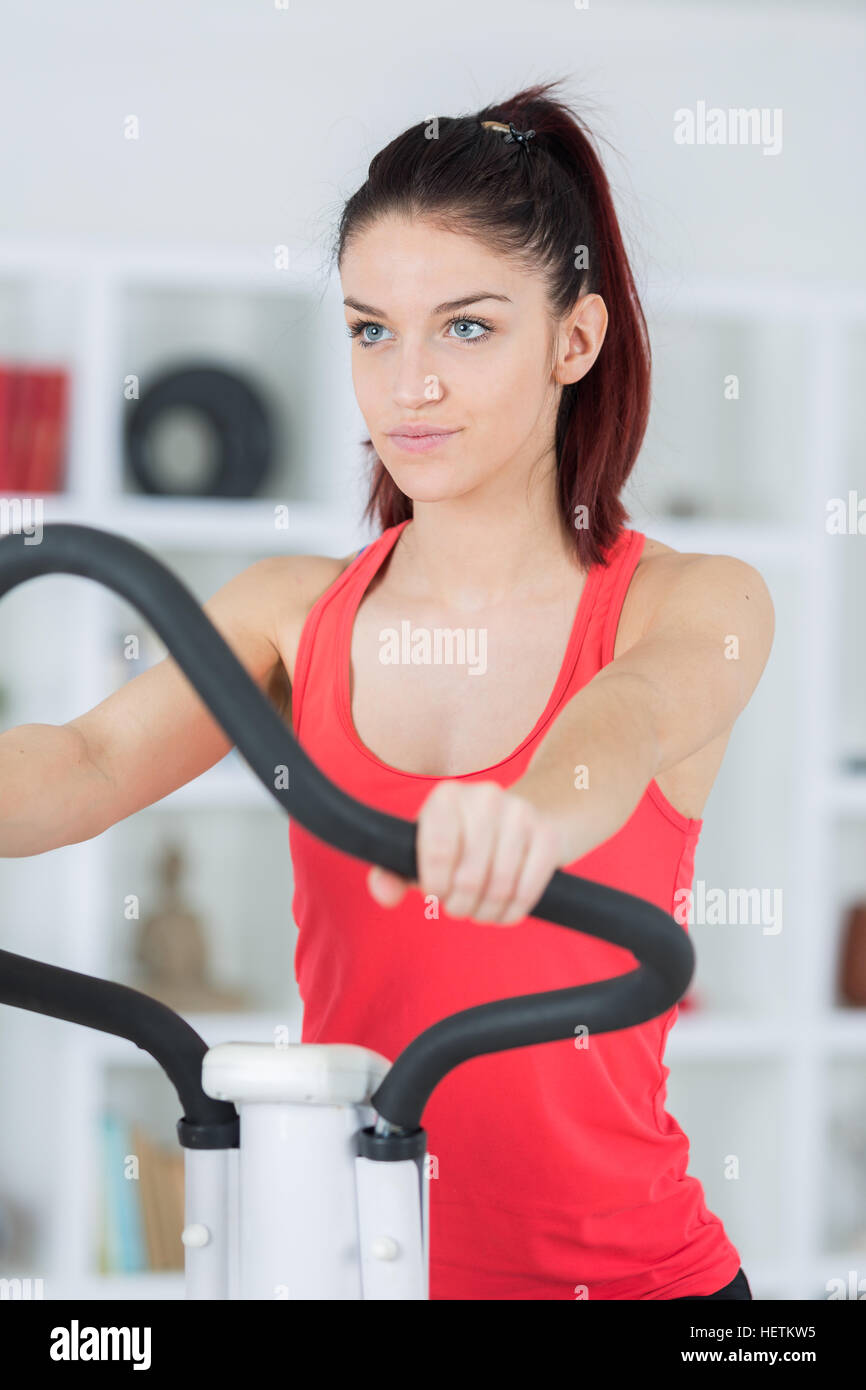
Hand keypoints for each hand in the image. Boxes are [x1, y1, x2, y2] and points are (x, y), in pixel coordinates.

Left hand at [366, 780, 569, 925]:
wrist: (520, 825)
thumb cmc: (461, 844)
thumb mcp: (422, 853)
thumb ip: (393, 873)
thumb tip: (384, 894)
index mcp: (447, 796)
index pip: (438, 851)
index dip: (435, 886)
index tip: (436, 893)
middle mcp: (485, 797)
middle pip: (469, 876)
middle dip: (460, 905)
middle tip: (459, 907)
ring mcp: (521, 813)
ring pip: (500, 887)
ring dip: (486, 912)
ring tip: (480, 910)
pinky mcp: (547, 836)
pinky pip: (528, 890)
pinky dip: (513, 911)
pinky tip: (505, 909)